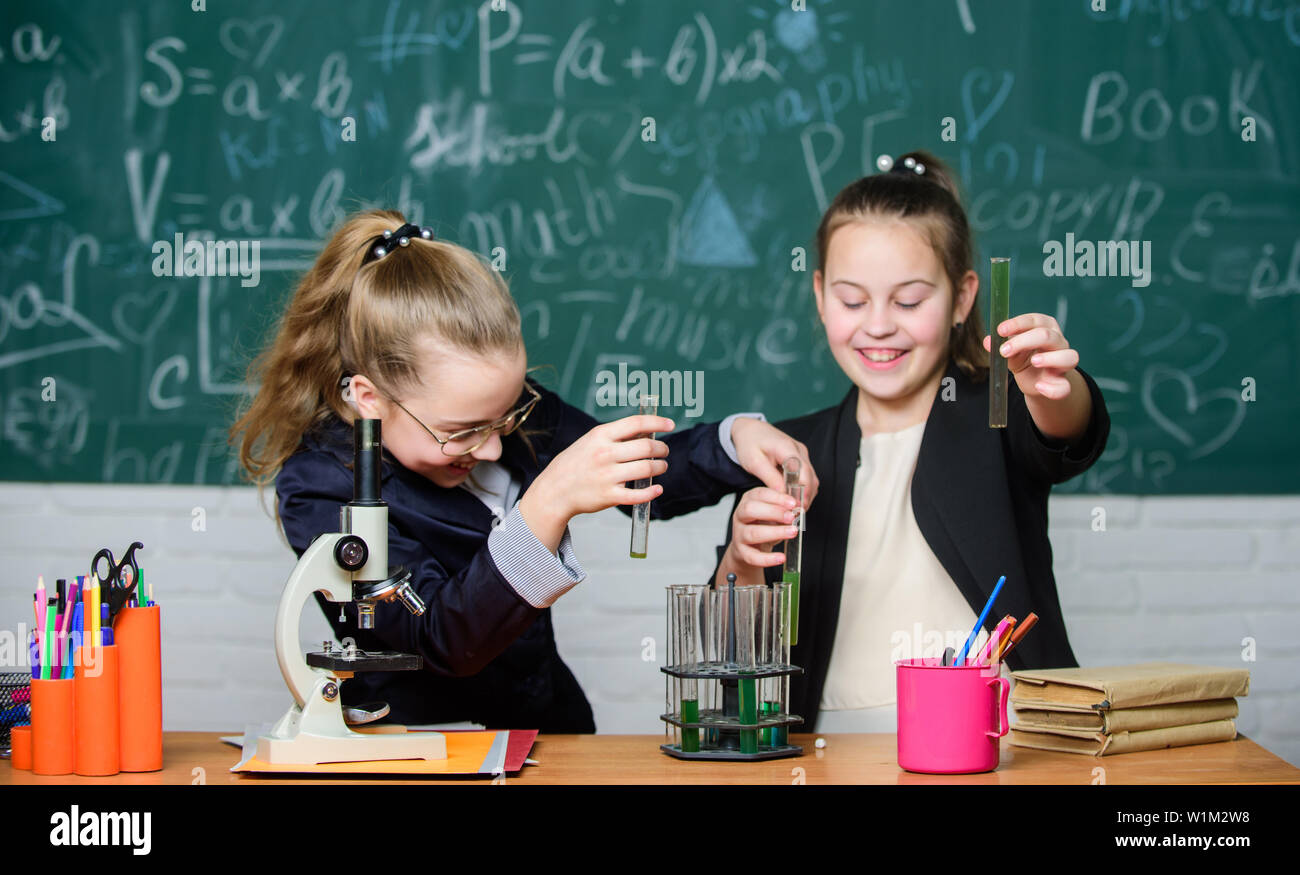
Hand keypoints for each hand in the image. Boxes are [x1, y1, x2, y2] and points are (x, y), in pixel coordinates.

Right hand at [518, 414, 673, 551]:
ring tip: (661, 467)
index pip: (636, 423)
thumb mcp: (590, 441)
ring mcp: (607, 476)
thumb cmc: (574, 464)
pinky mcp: (609, 496)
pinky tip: (656, 488)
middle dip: (662, 448)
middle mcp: (604, 454)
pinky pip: (639, 494)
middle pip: (646, 446)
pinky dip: (653, 491)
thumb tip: (646, 430)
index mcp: (600, 435)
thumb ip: (615, 436)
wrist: (554, 491)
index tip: (670, 424)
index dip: (657, 422)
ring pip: (647, 469)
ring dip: (660, 467)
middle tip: (664, 451)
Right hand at [715, 486, 799, 586]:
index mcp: (749, 500)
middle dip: (773, 512)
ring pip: (752, 533)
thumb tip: (799, 503)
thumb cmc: (763, 525)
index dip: (777, 497)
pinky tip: (781, 557)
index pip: (759, 494)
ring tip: (792, 532)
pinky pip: (753, 556)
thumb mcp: (773, 511)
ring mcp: (739, 534)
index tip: (793, 503)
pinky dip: (768, 559)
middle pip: (750, 509)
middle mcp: (741, 516)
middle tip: (791, 517)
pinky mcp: (742, 552)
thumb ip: (784, 505)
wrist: (749, 547)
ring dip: (774, 532)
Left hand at [729, 417, 819, 505]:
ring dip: (806, 494)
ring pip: (811, 477)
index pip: (801, 470)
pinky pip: (807, 476)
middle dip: (805, 496)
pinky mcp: (801, 458)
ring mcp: (801, 453)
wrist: (750, 431)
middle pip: (810, 476)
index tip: (797, 506)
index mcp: (786, 447)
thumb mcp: (754, 462)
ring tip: (796, 511)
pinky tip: (795, 500)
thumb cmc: (749, 444)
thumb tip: (782, 494)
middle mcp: (798, 449)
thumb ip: (769, 477)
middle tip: (797, 514)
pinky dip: (804, 489)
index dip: (802, 490)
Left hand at [985, 313, 1079, 399]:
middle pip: (1047, 336)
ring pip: (1069, 357)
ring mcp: (1064, 362)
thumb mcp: (1011, 351)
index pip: (1035, 320)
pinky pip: (1064, 387)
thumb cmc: (1024, 358)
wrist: (1035, 382)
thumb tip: (988, 341)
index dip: (1018, 324)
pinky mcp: (1063, 383)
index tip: (1000, 330)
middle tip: (1004, 350)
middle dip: (1024, 341)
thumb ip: (1000, 345)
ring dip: (1050, 358)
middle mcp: (1059, 342)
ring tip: (1033, 361)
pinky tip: (1039, 387)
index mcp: (1045, 328)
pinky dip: (1053, 388)